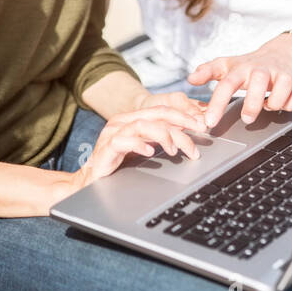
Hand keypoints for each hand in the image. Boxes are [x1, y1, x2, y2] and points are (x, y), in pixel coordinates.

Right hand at [72, 99, 207, 188]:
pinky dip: (138, 145)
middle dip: (181, 122)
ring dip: (164, 136)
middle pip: (156, 114)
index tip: (202, 124)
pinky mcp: (106, 148)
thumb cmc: (117, 165)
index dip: (184, 115)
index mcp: (131, 119)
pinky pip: (123, 141)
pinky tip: (150, 152)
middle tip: (199, 133)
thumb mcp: (142, 148)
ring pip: (143, 125)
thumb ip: (159, 139)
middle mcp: (122, 122)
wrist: (89, 180)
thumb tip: (186, 136)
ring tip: (175, 150)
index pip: (162, 110)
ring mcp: (112, 133)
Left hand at [188, 34, 291, 128]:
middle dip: (252, 104)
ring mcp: (282, 75)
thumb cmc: (250, 64)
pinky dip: (290, 104)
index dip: (217, 103)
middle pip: (258, 84)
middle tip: (246, 119)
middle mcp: (262, 70)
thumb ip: (208, 71)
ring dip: (274, 103)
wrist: (282, 53)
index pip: (226, 85)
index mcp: (242, 69)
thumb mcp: (227, 65)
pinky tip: (282, 103)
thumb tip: (190, 79)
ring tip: (267, 105)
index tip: (210, 122)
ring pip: (281, 91)